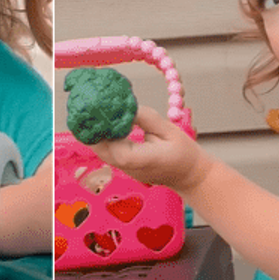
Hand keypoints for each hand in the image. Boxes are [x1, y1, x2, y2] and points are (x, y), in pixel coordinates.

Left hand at [89, 106, 212, 192]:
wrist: (189, 175)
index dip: (104, 129)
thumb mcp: (169, 130)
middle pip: (100, 149)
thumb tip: (125, 107)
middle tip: (89, 104)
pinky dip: (101, 136)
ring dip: (94, 131)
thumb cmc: (183, 153)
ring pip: (100, 150)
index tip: (100, 109)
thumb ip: (146, 118)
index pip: (115, 147)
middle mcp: (128, 167)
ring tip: (93, 109)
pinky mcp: (122, 166)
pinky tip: (102, 121)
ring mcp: (123, 169)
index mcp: (141, 160)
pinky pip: (106, 151)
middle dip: (92, 127)